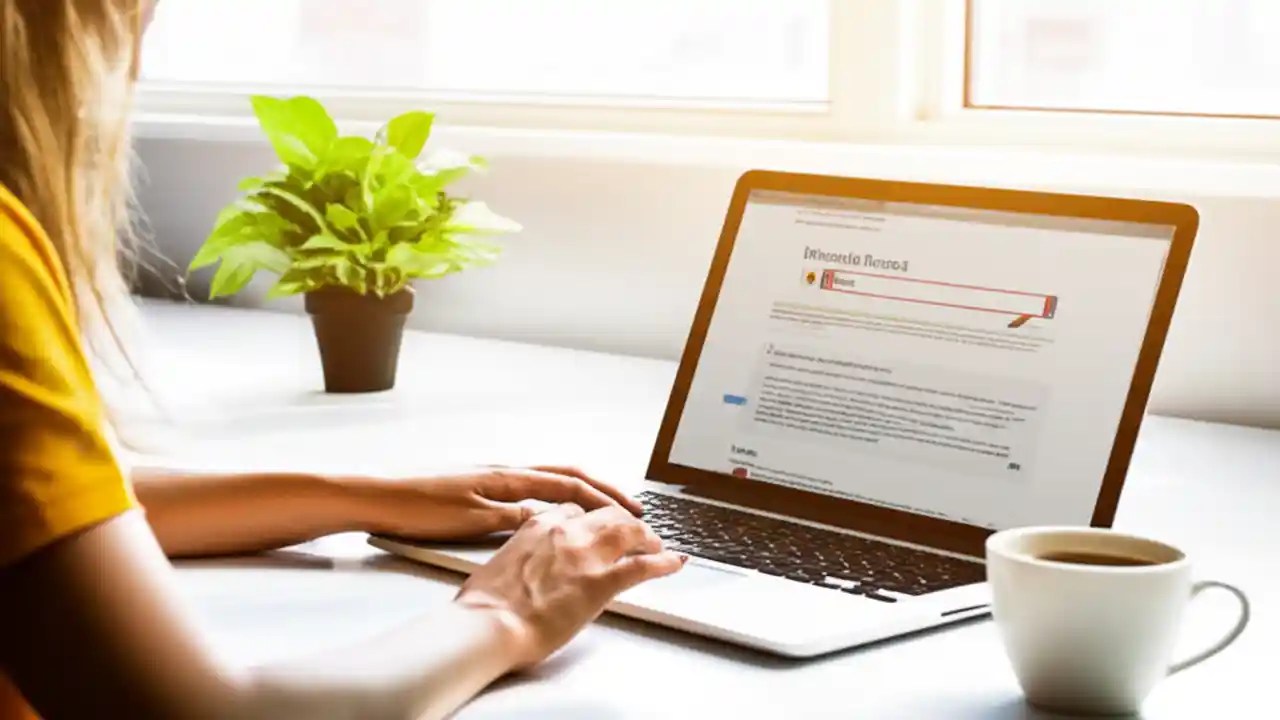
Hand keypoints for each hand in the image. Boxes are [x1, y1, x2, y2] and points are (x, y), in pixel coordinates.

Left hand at [353, 465, 643, 540]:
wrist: (377, 496)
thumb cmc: (418, 508)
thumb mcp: (471, 519)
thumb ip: (513, 517)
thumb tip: (552, 517)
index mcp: (506, 477)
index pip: (568, 484)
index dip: (603, 496)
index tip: (631, 510)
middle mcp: (503, 471)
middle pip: (565, 474)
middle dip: (601, 489)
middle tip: (630, 505)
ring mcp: (491, 477)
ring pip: (548, 479)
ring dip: (580, 491)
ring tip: (602, 507)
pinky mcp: (478, 487)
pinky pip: (530, 488)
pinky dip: (555, 496)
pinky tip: (554, 510)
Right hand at [456, 503, 685, 667]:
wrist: (489, 623)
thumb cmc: (485, 604)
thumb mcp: (500, 563)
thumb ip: (522, 555)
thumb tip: (526, 567)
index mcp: (539, 525)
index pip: (575, 510)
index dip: (591, 518)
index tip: (597, 525)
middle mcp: (566, 531)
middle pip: (607, 514)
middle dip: (625, 522)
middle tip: (636, 532)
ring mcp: (587, 555)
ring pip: (629, 531)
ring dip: (646, 536)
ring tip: (657, 544)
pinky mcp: (602, 582)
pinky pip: (642, 566)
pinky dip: (664, 562)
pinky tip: (674, 563)